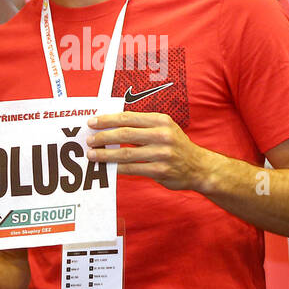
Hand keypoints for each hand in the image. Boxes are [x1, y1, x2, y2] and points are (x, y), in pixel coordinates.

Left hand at [85, 111, 211, 191]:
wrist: (199, 167)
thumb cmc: (176, 146)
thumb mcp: (164, 128)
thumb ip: (142, 125)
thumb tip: (111, 126)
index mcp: (161, 121)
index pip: (128, 117)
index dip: (108, 120)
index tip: (92, 122)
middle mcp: (162, 135)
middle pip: (125, 134)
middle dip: (103, 137)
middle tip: (89, 140)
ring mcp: (162, 153)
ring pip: (126, 154)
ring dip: (106, 155)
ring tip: (92, 155)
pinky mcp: (161, 170)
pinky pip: (133, 169)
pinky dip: (117, 169)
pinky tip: (107, 168)